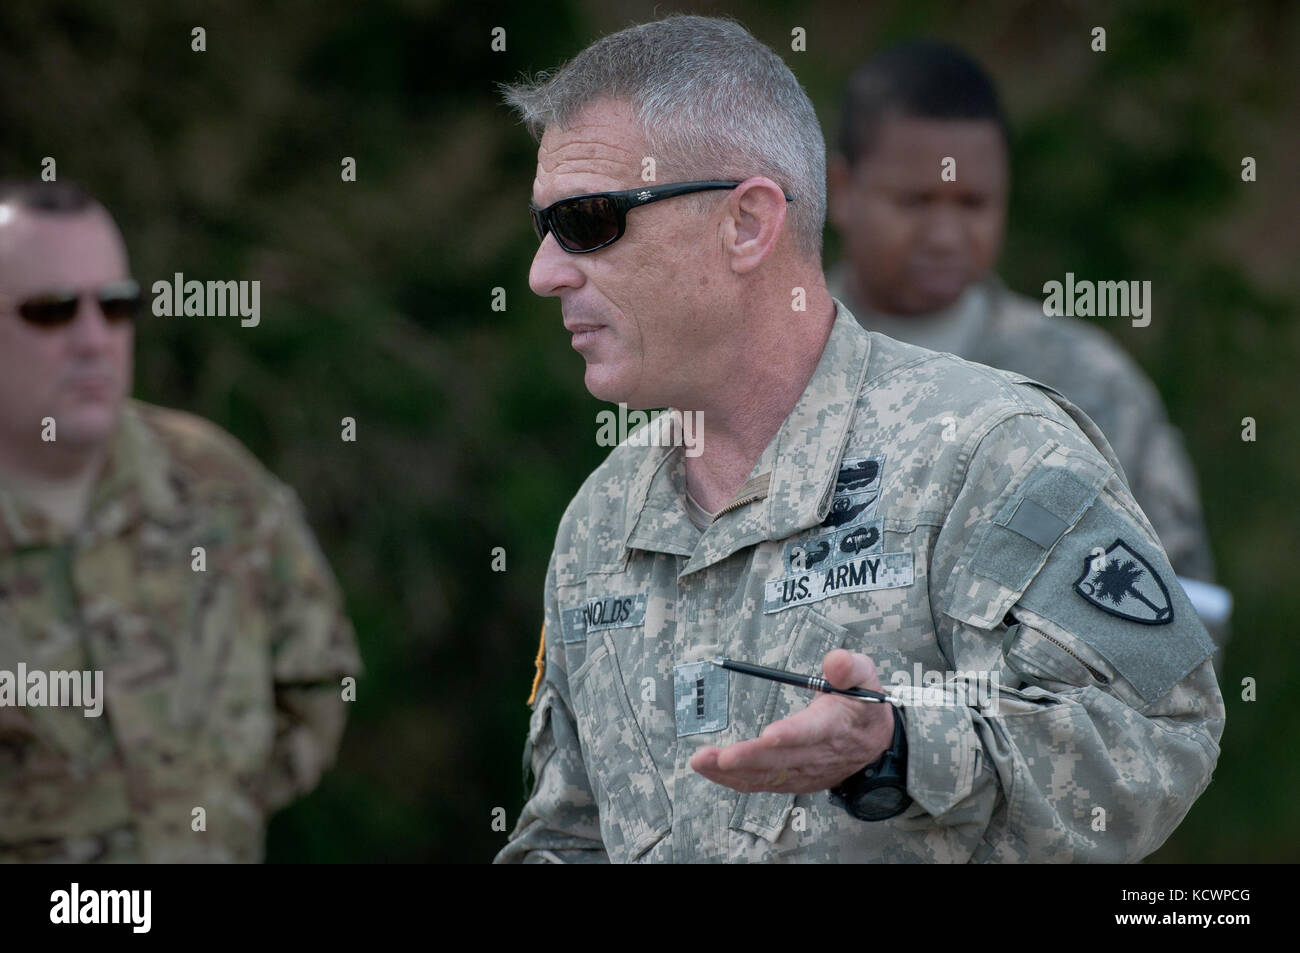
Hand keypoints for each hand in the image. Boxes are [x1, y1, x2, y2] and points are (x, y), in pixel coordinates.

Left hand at [689, 649, 895, 793]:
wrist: (876, 743)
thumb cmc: (863, 703)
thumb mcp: (866, 676)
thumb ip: (850, 667)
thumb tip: (834, 660)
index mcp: (836, 725)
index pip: (812, 732)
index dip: (791, 734)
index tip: (768, 735)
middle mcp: (819, 754)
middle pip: (781, 759)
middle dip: (749, 758)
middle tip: (721, 755)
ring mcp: (805, 772)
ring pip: (766, 775)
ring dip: (732, 772)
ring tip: (701, 761)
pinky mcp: (794, 780)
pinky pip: (762, 783)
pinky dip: (735, 780)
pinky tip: (711, 771)